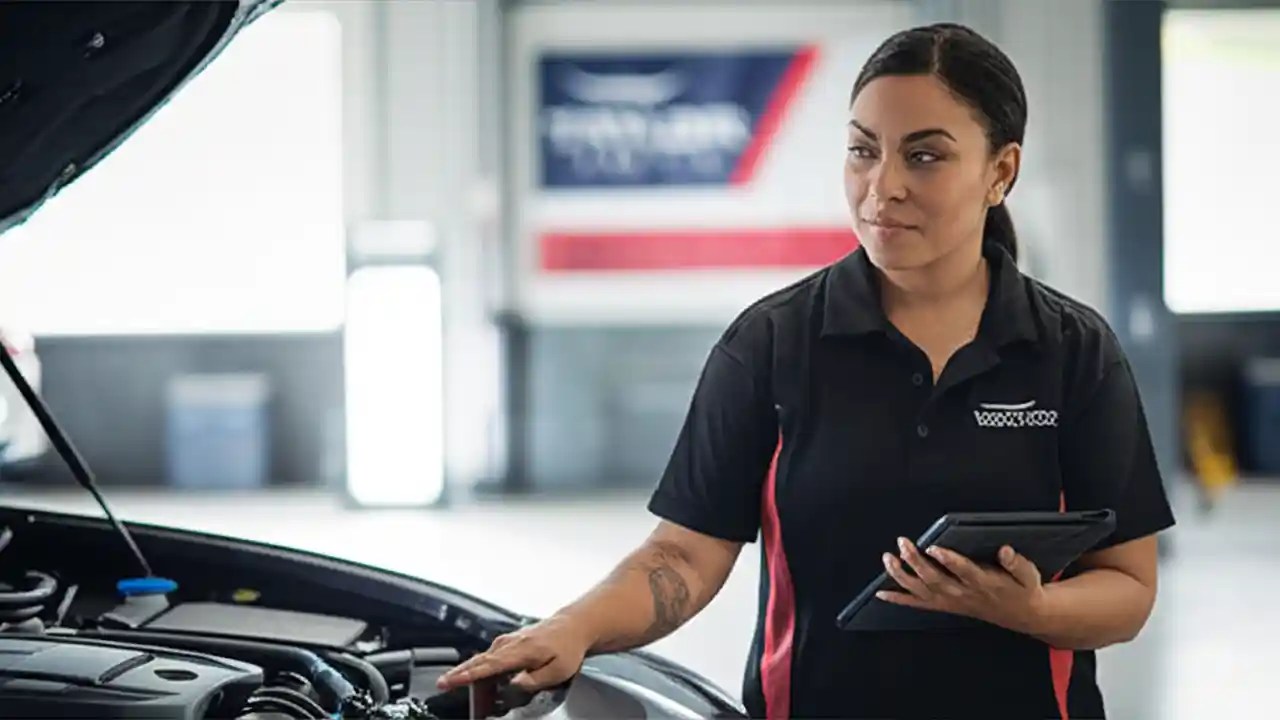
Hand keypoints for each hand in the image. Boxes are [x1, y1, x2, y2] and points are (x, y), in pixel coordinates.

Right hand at [435, 613, 592, 692]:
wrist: (574, 627)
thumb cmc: (568, 647)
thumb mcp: (558, 670)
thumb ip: (534, 680)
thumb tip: (514, 685)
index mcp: (520, 650)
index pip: (488, 665)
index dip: (467, 674)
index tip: (449, 680)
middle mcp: (510, 643)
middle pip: (478, 661)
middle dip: (459, 674)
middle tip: (445, 685)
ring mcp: (508, 641)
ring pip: (482, 659)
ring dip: (471, 675)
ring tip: (466, 692)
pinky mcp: (509, 642)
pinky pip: (489, 657)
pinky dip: (482, 669)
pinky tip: (483, 682)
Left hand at [876, 537, 1045, 634]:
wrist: (1023, 615)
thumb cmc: (1023, 589)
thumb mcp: (1029, 575)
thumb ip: (1017, 563)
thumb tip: (1006, 550)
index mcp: (984, 583)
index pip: (963, 571)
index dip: (949, 560)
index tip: (934, 547)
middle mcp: (963, 594)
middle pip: (936, 579)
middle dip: (917, 561)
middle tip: (903, 543)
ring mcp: (951, 601)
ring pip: (922, 590)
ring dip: (902, 575)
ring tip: (888, 559)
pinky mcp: (945, 605)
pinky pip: (918, 604)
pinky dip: (899, 599)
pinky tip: (881, 592)